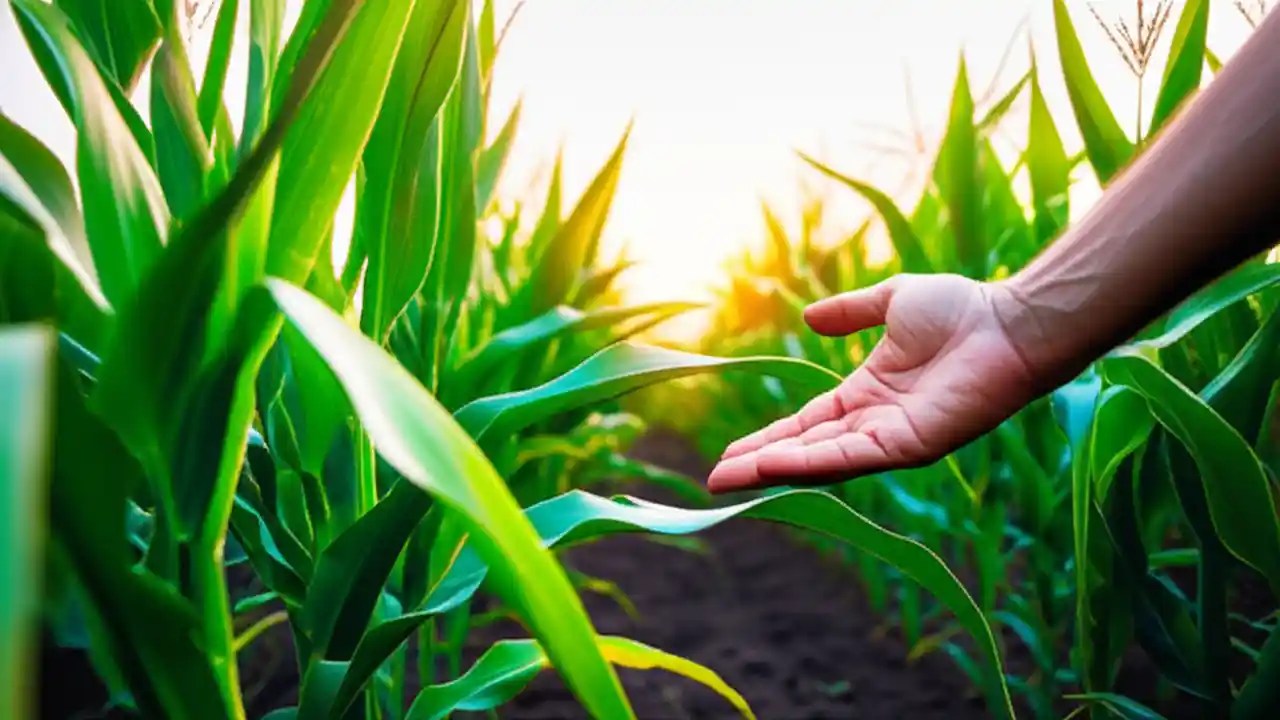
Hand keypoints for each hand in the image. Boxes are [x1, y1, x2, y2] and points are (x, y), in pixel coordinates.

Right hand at [707, 274, 1039, 492]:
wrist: (1008, 321)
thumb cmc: (963, 309)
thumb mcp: (893, 301)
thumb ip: (852, 312)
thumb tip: (809, 319)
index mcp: (867, 394)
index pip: (806, 426)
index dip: (769, 439)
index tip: (729, 453)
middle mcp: (874, 424)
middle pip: (805, 451)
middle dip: (759, 465)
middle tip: (715, 480)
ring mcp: (891, 438)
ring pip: (820, 461)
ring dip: (773, 470)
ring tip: (730, 480)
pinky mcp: (909, 446)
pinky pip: (849, 458)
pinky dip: (809, 463)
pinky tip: (773, 465)